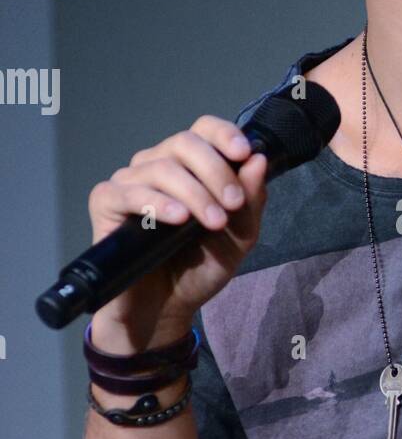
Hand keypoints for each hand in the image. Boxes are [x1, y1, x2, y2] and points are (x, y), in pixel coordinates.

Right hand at [87, 115, 268, 346]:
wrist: (166, 309)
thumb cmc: (198, 268)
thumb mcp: (238, 238)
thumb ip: (251, 202)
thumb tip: (258, 160)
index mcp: (190, 167)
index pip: (203, 130)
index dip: (224, 134)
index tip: (243, 154)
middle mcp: (158, 166)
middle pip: (184, 143)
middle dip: (215, 171)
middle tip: (232, 204)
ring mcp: (131, 182)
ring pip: (160, 167)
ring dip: (194, 193)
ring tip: (213, 222)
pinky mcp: (106, 203)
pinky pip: (129, 192)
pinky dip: (157, 203)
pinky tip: (178, 219)